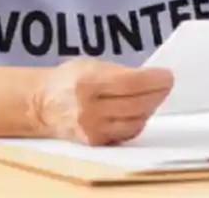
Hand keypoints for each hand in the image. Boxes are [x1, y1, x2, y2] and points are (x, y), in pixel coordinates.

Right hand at [33, 59, 173, 145]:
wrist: (41, 104)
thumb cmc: (70, 79)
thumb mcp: (91, 65)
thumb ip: (119, 72)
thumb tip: (153, 79)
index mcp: (86, 82)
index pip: (130, 83)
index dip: (154, 80)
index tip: (167, 75)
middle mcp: (88, 109)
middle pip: (136, 104)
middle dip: (158, 93)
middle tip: (166, 84)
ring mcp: (91, 129)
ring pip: (135, 121)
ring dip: (150, 108)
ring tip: (153, 97)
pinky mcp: (95, 142)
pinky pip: (127, 134)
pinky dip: (138, 122)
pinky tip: (139, 111)